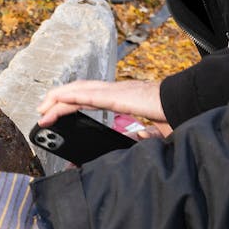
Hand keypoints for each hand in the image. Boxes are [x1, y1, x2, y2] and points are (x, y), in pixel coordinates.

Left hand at [36, 79, 166, 127]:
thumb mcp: (157, 131)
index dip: (71, 103)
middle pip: (79, 91)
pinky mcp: (117, 95)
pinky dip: (70, 96)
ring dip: (58, 98)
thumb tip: (137, 137)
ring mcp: (116, 90)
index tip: (55, 113)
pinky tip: (57, 100)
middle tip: (41, 111)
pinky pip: (87, 94)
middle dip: (58, 100)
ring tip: (42, 108)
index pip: (90, 98)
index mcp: (123, 97)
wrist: (188, 102)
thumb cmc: (176, 113)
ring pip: (79, 90)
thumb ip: (145, 135)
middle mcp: (116, 90)